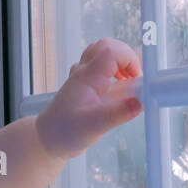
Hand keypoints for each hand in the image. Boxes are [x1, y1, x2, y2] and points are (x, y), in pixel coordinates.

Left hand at [35, 38, 142, 160]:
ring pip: (102, 54)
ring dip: (120, 63)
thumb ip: (117, 114)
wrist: (47, 140)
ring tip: (128, 84)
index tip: (137, 79)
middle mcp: (84, 72)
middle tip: (135, 80)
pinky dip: (113, 72)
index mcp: (87, 77)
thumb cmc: (64, 132)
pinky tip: (117, 90)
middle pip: (107, 46)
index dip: (129, 60)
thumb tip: (140, 102)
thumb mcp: (94, 127)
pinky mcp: (84, 84)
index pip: (111, 52)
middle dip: (127, 58)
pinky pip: (100, 67)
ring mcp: (83, 77)